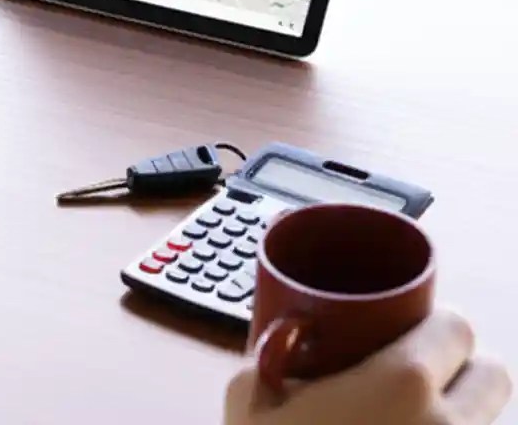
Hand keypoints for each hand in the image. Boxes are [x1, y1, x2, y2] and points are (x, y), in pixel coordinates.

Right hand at [225, 310, 511, 424]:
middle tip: (419, 377)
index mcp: (403, 383)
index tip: (414, 330)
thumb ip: (274, 359)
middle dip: (462, 370)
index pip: (457, 329)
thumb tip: (286, 343)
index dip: (436, 325)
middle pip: (494, 375)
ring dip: (460, 417)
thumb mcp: (248, 397)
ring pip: (487, 424)